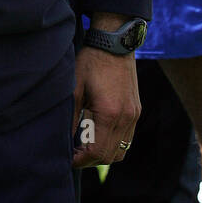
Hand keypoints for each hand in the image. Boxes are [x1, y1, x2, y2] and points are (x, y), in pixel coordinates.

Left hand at [72, 45, 139, 167]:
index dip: (80, 160)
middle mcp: (126, 118)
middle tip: (73, 153)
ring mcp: (134, 115)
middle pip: (109, 156)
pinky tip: (98, 134)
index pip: (97, 152)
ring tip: (85, 144)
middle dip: (90, 159)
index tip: (68, 158)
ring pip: (121, 151)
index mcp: (110, 114)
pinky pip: (127, 139)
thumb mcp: (74, 88)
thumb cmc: (91, 61)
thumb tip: (65, 141)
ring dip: (102, 153)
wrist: (114, 42)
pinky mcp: (136, 110)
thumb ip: (70, 118)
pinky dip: (113, 144)